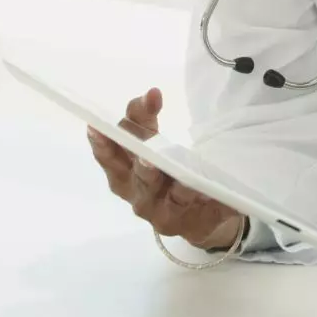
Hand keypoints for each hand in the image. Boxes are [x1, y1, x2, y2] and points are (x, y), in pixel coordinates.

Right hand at [86, 88, 242, 250]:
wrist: (195, 213)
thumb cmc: (164, 172)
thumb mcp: (153, 143)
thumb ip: (145, 119)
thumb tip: (151, 93)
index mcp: (122, 173)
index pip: (110, 155)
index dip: (107, 140)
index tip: (102, 124)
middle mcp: (135, 193)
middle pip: (136, 179)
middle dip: (141, 166)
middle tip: (146, 156)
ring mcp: (158, 211)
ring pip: (164, 198)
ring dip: (171, 187)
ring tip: (180, 179)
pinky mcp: (184, 223)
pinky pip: (194, 211)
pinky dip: (204, 202)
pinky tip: (213, 195)